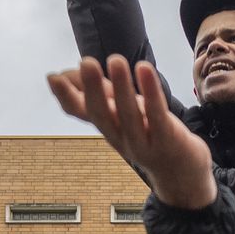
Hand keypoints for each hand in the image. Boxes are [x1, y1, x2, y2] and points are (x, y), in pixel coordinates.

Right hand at [47, 55, 215, 209]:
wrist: (183, 173)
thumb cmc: (150, 135)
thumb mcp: (123, 112)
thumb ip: (101, 92)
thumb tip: (67, 72)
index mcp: (107, 127)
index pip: (82, 113)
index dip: (66, 97)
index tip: (52, 77)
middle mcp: (120, 137)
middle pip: (102, 115)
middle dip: (92, 89)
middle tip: (86, 62)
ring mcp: (144, 142)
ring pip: (129, 115)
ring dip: (121, 88)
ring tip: (115, 60)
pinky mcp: (169, 140)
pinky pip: (158, 115)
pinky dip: (151, 92)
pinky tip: (145, 69)